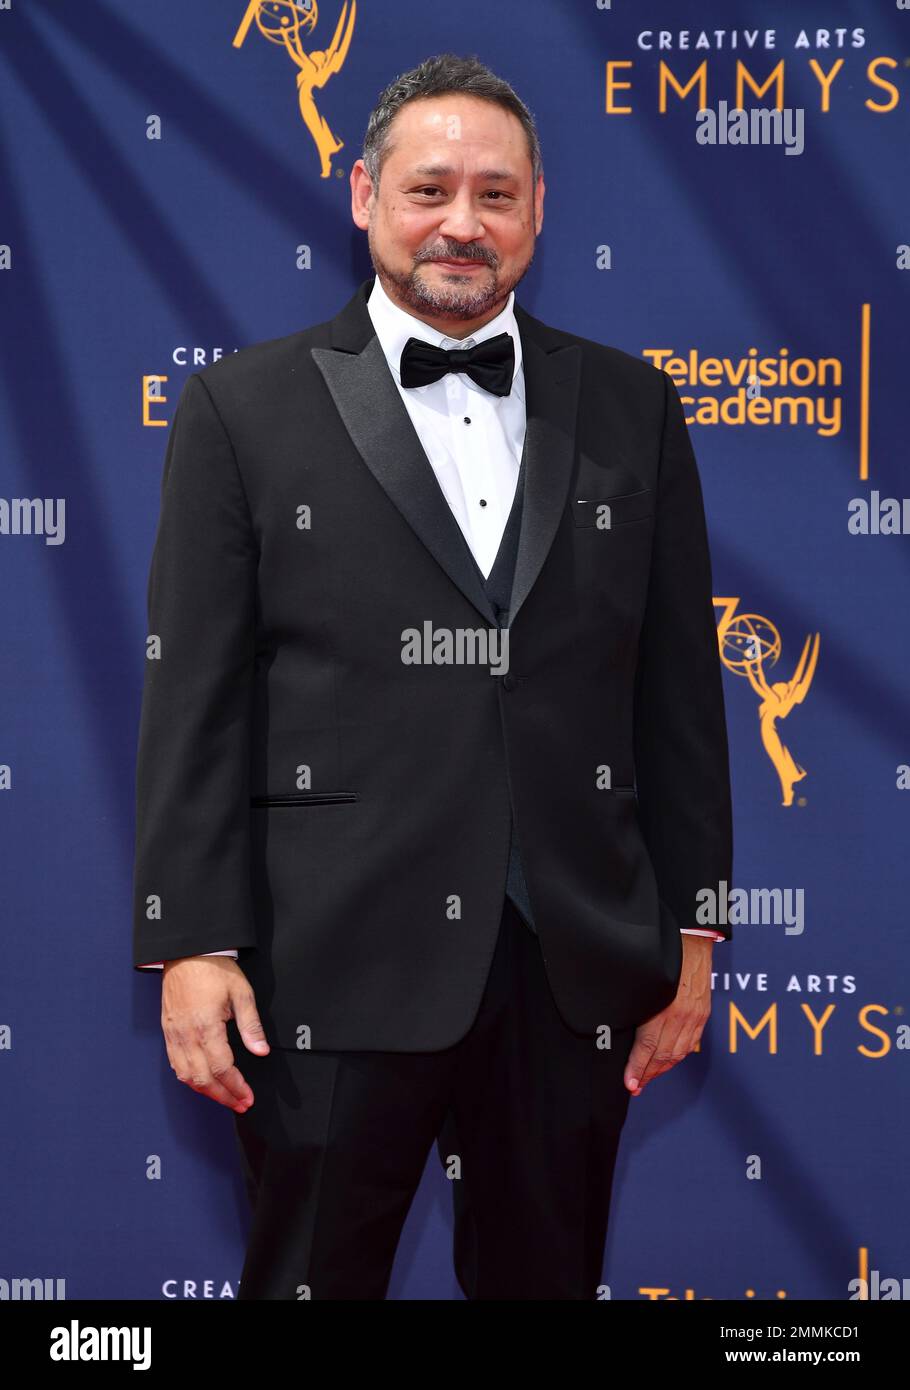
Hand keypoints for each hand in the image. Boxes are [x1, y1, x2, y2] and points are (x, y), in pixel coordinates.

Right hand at [161, 956, 269, 1112]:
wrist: (186, 951)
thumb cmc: (214, 969)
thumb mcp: (241, 992)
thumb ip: (251, 1025)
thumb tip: (261, 1051)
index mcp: (206, 1026)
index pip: (222, 1068)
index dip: (236, 1087)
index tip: (248, 1097)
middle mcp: (186, 1035)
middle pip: (202, 1079)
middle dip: (223, 1096)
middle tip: (240, 1104)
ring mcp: (174, 1035)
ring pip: (186, 1076)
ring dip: (206, 1092)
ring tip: (225, 1098)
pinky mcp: (168, 1032)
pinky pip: (175, 1064)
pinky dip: (189, 1079)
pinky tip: (202, 1082)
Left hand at [624, 935, 713, 1095]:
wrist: (692, 938)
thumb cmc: (663, 955)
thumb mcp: (642, 980)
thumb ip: (635, 1005)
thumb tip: (620, 1025)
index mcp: (663, 1007)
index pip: (648, 1047)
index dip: (637, 1068)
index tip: (629, 1083)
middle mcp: (682, 1016)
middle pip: (663, 1055)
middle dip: (648, 1074)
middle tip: (635, 1086)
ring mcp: (695, 1016)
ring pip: (678, 1053)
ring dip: (663, 1069)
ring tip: (648, 1078)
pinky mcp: (703, 1013)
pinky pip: (691, 1044)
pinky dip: (678, 1057)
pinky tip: (668, 1062)